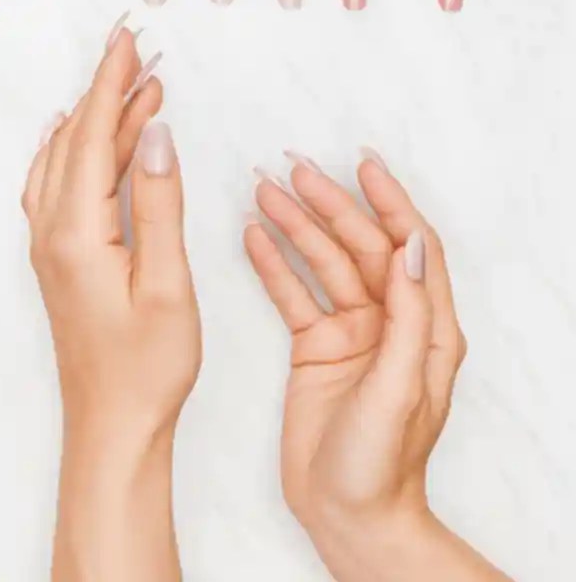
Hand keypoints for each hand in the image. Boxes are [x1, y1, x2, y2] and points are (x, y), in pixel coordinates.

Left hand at [23, 20, 197, 581]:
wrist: (110, 424)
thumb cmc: (146, 366)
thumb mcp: (167, 283)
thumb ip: (160, 205)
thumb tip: (156, 135)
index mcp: (76, 232)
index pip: (92, 137)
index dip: (110, 84)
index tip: (126, 39)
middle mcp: (51, 233)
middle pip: (74, 141)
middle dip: (105, 93)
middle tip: (137, 52)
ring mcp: (50, 248)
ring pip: (65, 163)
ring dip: (97, 122)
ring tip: (136, 89)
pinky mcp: (59, 262)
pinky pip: (61, 188)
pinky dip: (80, 154)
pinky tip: (90, 143)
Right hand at [244, 150, 506, 580]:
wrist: (347, 513)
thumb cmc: (380, 464)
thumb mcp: (399, 389)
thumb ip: (405, 317)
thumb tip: (408, 247)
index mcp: (424, 329)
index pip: (409, 247)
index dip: (389, 202)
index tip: (362, 164)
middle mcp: (389, 324)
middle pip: (358, 247)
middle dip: (327, 205)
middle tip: (292, 169)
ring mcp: (350, 335)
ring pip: (321, 264)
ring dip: (294, 227)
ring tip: (263, 190)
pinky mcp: (314, 349)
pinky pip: (293, 295)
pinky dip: (272, 264)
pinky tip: (254, 236)